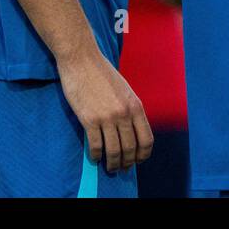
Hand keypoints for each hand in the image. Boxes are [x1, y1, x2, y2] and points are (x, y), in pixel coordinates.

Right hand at [56, 49, 153, 172]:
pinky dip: (96, 156)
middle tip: (122, 168)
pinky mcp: (89, 119)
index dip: (143, 154)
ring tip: (110, 167)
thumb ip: (130, 109)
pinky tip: (95, 158)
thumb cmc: (102, 73)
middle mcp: (124, 114)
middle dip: (127, 163)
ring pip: (114, 150)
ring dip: (113, 163)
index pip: (146, 139)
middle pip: (130, 148)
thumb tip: (131, 130)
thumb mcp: (125, 90)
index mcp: (136, 106)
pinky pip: (95, 145)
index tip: (138, 160)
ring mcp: (107, 117)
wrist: (82, 60)